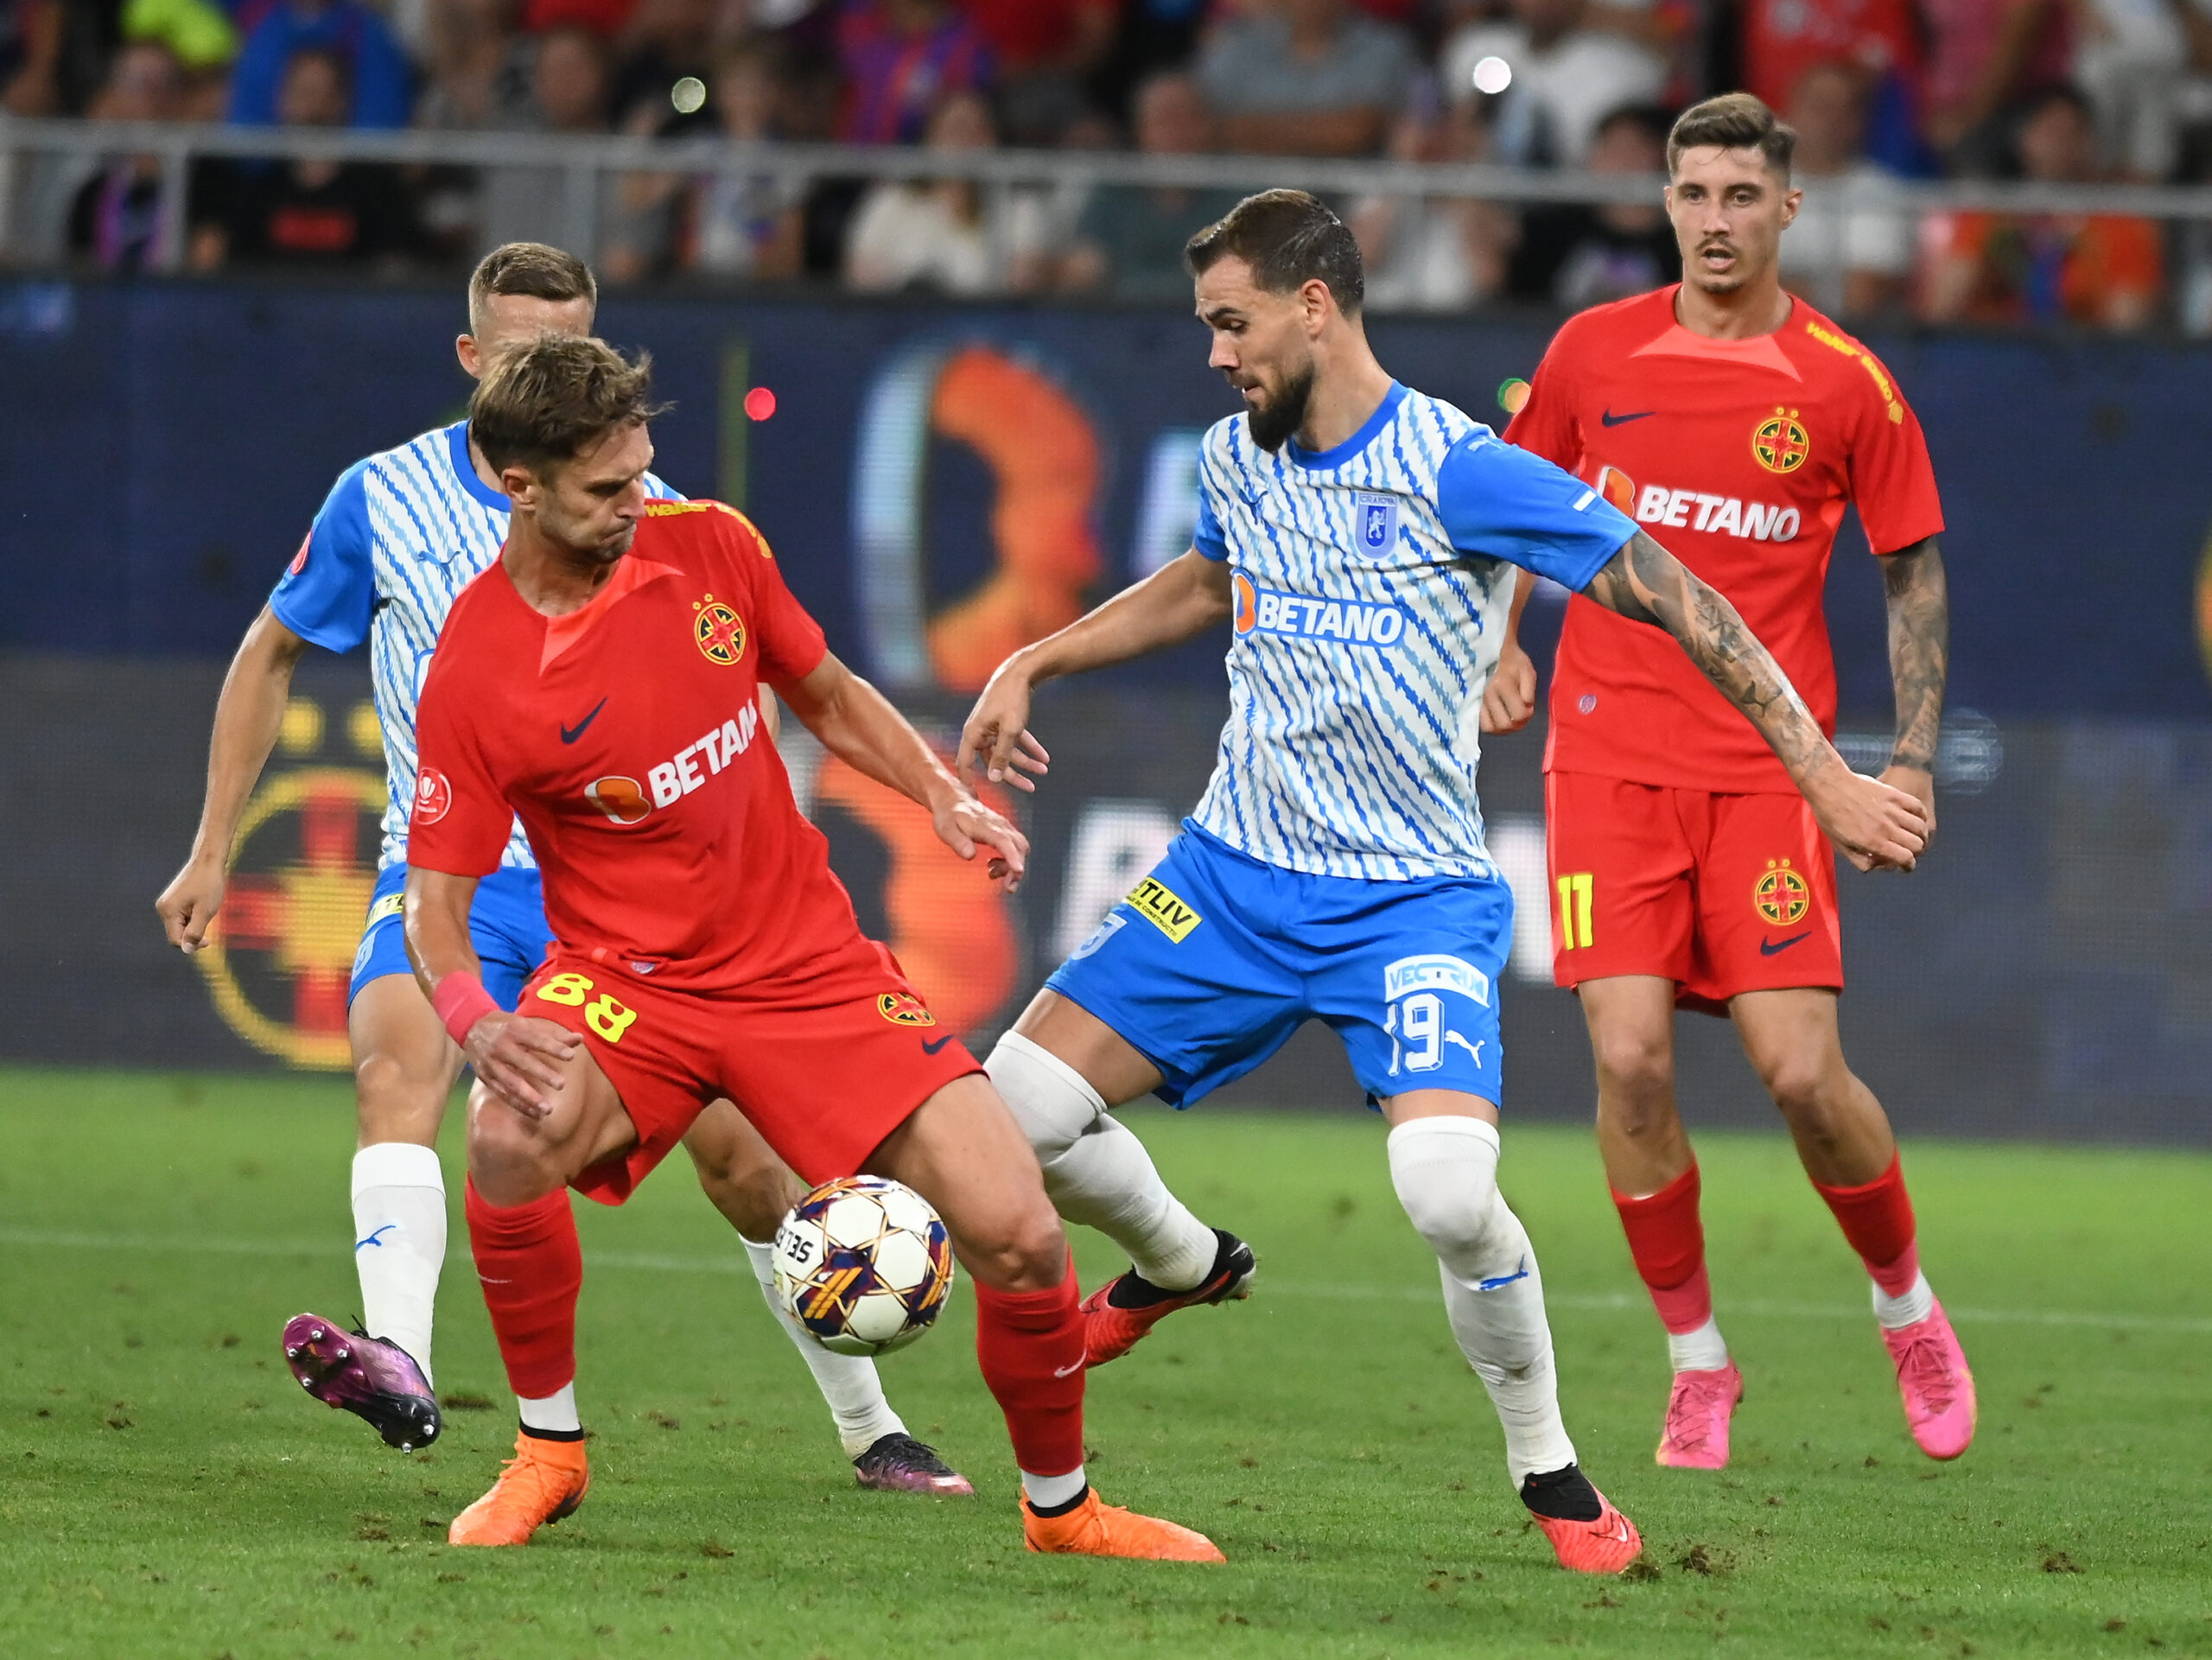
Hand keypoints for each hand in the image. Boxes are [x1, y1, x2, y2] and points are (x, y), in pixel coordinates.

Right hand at [156, 854, 226, 952]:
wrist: (208, 862)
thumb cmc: (209, 885)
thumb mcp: (205, 911)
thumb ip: (195, 932)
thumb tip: (186, 950)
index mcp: (168, 911)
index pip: (175, 940)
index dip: (192, 944)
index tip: (208, 940)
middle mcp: (163, 908)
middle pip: (176, 934)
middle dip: (193, 934)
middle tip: (209, 921)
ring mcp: (166, 904)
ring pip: (179, 926)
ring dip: (194, 925)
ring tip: (206, 910)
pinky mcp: (172, 900)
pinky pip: (181, 917)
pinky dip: (192, 917)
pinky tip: (202, 907)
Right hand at [463, 1011, 579, 1118]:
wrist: (471, 1027)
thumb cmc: (507, 1025)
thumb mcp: (527, 1023)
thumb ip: (553, 1034)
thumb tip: (579, 1039)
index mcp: (514, 1030)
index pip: (536, 1039)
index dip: (553, 1048)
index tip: (571, 1056)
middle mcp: (501, 1047)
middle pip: (523, 1062)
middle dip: (542, 1073)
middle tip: (562, 1084)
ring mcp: (491, 1063)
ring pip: (511, 1083)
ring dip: (529, 1097)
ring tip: (548, 1109)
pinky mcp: (485, 1077)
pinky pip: (503, 1093)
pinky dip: (518, 1104)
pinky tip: (534, 1113)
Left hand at [933, 792, 1028, 891]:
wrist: (953, 800)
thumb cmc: (949, 816)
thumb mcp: (946, 829)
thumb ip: (958, 842)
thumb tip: (970, 856)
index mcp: (987, 826)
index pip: (1005, 842)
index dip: (1013, 857)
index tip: (1018, 871)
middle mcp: (1000, 826)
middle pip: (1019, 847)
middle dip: (1017, 869)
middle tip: (1008, 887)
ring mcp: (1004, 827)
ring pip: (1020, 848)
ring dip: (1013, 866)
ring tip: (992, 874)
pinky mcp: (1004, 831)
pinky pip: (1015, 847)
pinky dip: (1009, 860)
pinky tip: (993, 866)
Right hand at [956, 657, 1051, 792]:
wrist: (1022, 671)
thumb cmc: (1012, 698)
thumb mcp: (1010, 730)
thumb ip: (1002, 755)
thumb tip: (994, 779)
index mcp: (973, 733)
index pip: (964, 763)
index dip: (969, 782)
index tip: (976, 799)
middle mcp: (979, 732)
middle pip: (993, 761)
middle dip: (1013, 775)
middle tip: (1031, 788)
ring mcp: (991, 727)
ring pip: (1006, 751)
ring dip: (1025, 762)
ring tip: (1043, 770)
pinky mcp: (1003, 721)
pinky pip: (1014, 740)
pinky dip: (1028, 747)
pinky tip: (1044, 757)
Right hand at [1480, 642, 1536, 734]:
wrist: (1491, 650)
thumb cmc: (1512, 660)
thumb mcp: (1528, 671)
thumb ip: (1529, 692)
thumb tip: (1527, 709)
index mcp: (1503, 684)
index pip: (1518, 714)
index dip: (1527, 716)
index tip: (1529, 708)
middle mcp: (1488, 694)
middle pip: (1504, 724)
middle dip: (1516, 724)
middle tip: (1520, 715)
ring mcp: (1478, 699)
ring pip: (1490, 728)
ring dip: (1502, 728)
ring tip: (1509, 719)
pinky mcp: (1472, 703)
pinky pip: (1480, 723)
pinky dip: (1492, 725)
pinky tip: (1499, 718)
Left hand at [1807, 765, 1928, 872]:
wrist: (1829, 785)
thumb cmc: (1830, 816)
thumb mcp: (1839, 845)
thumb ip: (1859, 860)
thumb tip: (1876, 866)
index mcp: (1873, 842)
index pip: (1905, 858)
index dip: (1908, 865)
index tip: (1906, 865)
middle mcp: (1886, 827)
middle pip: (1917, 845)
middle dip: (1915, 851)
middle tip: (1908, 850)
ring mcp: (1892, 810)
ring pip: (1920, 827)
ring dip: (1919, 834)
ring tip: (1913, 835)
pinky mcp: (1894, 795)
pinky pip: (1918, 807)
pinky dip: (1921, 816)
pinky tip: (1915, 818)